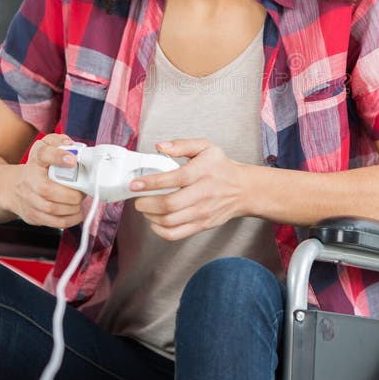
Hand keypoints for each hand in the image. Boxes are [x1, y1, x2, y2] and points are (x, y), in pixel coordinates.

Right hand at [12, 134, 85, 228]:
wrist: (15, 188)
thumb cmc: (38, 167)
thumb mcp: (46, 147)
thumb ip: (60, 142)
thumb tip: (72, 146)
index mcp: (36, 159)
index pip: (44, 154)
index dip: (58, 157)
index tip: (73, 160)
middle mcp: (29, 179)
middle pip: (48, 189)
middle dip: (72, 193)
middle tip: (82, 191)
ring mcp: (29, 199)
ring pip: (52, 208)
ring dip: (73, 207)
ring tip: (79, 201)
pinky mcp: (33, 215)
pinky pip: (54, 222)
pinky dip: (71, 219)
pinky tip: (76, 213)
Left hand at [130, 139, 246, 240]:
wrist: (243, 190)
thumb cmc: (221, 168)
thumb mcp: (205, 147)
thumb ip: (181, 144)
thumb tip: (160, 147)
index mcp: (201, 172)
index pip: (172, 179)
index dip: (149, 183)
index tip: (135, 184)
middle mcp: (203, 193)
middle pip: (168, 205)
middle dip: (146, 203)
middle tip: (138, 199)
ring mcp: (202, 212)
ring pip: (170, 221)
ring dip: (151, 216)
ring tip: (145, 208)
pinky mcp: (202, 225)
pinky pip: (176, 234)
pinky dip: (160, 230)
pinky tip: (155, 221)